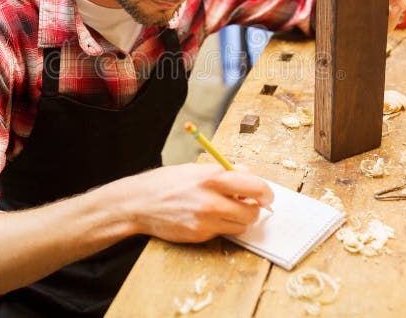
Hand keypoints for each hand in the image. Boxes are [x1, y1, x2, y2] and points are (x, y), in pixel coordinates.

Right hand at [121, 163, 273, 242]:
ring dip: (239, 219)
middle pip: (252, 211)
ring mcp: (205, 221)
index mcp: (212, 177)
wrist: (139, 203)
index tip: (266, 195)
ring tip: (224, 210)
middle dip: (254, 208)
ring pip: (241, 225)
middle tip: (246, 204)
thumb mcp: (197, 169)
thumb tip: (251, 178)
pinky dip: (221, 226)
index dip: (265, 193)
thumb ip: (225, 173)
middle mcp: (211, 200)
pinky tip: (206, 217)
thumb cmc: (168, 182)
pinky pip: (223, 233)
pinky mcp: (199, 235)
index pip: (255, 186)